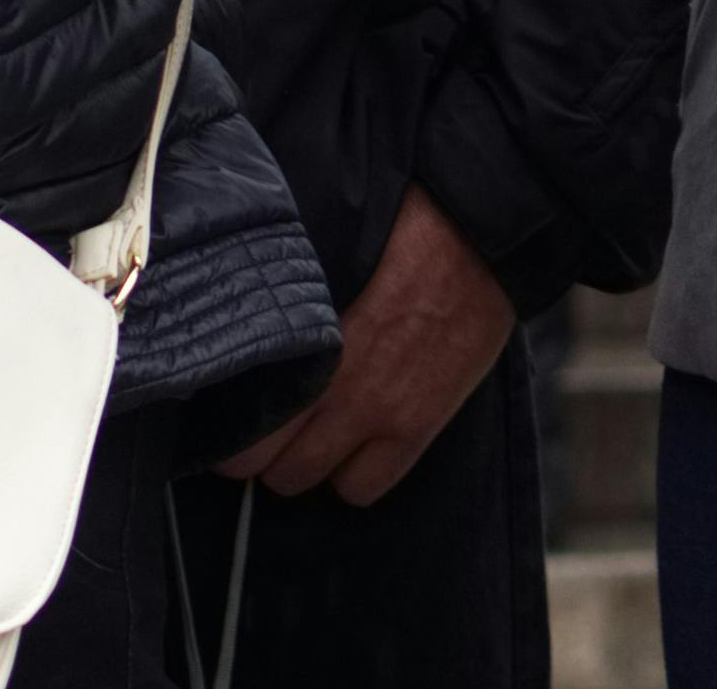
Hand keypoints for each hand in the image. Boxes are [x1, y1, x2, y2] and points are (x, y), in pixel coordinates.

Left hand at [221, 191, 517, 508]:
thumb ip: (286, 301)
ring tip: (316, 434)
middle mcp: (332, 387)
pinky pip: (363, 489)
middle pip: (263, 463)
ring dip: (305, 462)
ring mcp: (375, 412)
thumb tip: (245, 312)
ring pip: (305, 480)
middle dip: (263, 449)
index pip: (240, 426)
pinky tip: (360, 443)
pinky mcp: (418, 424)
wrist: (480, 233)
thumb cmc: (401, 228)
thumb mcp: (328, 258)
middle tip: (277, 423)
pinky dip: (355, 475)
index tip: (239, 413)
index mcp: (303, 343)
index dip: (235, 427)